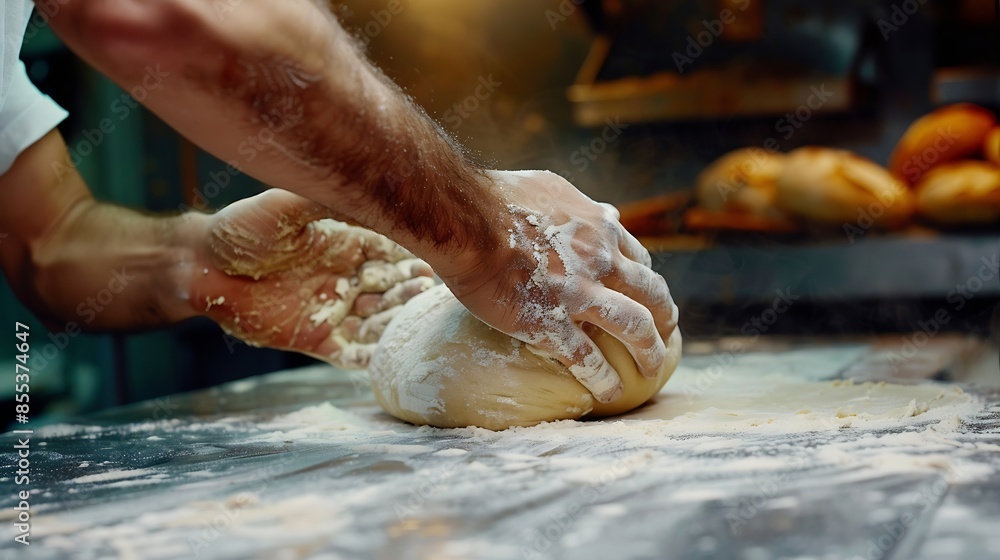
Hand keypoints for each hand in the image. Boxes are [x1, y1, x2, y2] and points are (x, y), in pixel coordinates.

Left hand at [183, 189, 434, 368]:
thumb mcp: (283, 207)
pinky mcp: (313, 339)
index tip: (429, 260)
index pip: (389, 253)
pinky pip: (349, 354)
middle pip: (389, 288)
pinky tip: (388, 357)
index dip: (410, 258)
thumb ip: (324, 199)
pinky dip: (370, 358)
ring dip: (394, 322)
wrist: (199, 268)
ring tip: (409, 320)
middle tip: (424, 289)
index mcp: (344, 246)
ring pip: (375, 321)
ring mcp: (330, 311)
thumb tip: (367, 185)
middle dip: (408, 290)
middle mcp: (344, 278)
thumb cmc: (240, 230)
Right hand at [438, 170, 677, 402]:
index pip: (637, 257)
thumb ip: (577, 206)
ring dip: (649, 351)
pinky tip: (610, 393)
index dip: (645, 279)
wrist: (466, 219)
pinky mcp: (551, 324)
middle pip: (651, 293)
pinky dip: (604, 379)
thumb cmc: (497, 198)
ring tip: (651, 369)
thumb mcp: (551, 188)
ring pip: (634, 327)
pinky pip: (587, 359)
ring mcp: (580, 294)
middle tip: (666, 332)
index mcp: (598, 228)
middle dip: (665, 315)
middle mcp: (600, 259)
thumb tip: (598, 210)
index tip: (646, 294)